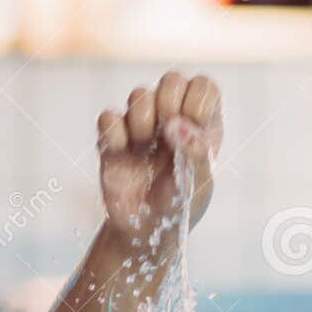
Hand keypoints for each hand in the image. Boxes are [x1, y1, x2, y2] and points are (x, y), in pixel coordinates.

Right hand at [97, 71, 221, 238]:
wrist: (147, 232)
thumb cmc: (181, 206)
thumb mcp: (199, 183)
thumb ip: (195, 151)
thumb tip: (177, 123)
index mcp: (203, 127)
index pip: (204, 85)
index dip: (197, 97)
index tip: (194, 122)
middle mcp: (174, 121)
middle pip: (172, 79)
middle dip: (169, 99)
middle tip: (168, 129)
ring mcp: (143, 128)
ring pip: (140, 93)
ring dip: (142, 117)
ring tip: (144, 144)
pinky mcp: (114, 140)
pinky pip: (108, 116)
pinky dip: (113, 131)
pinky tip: (121, 152)